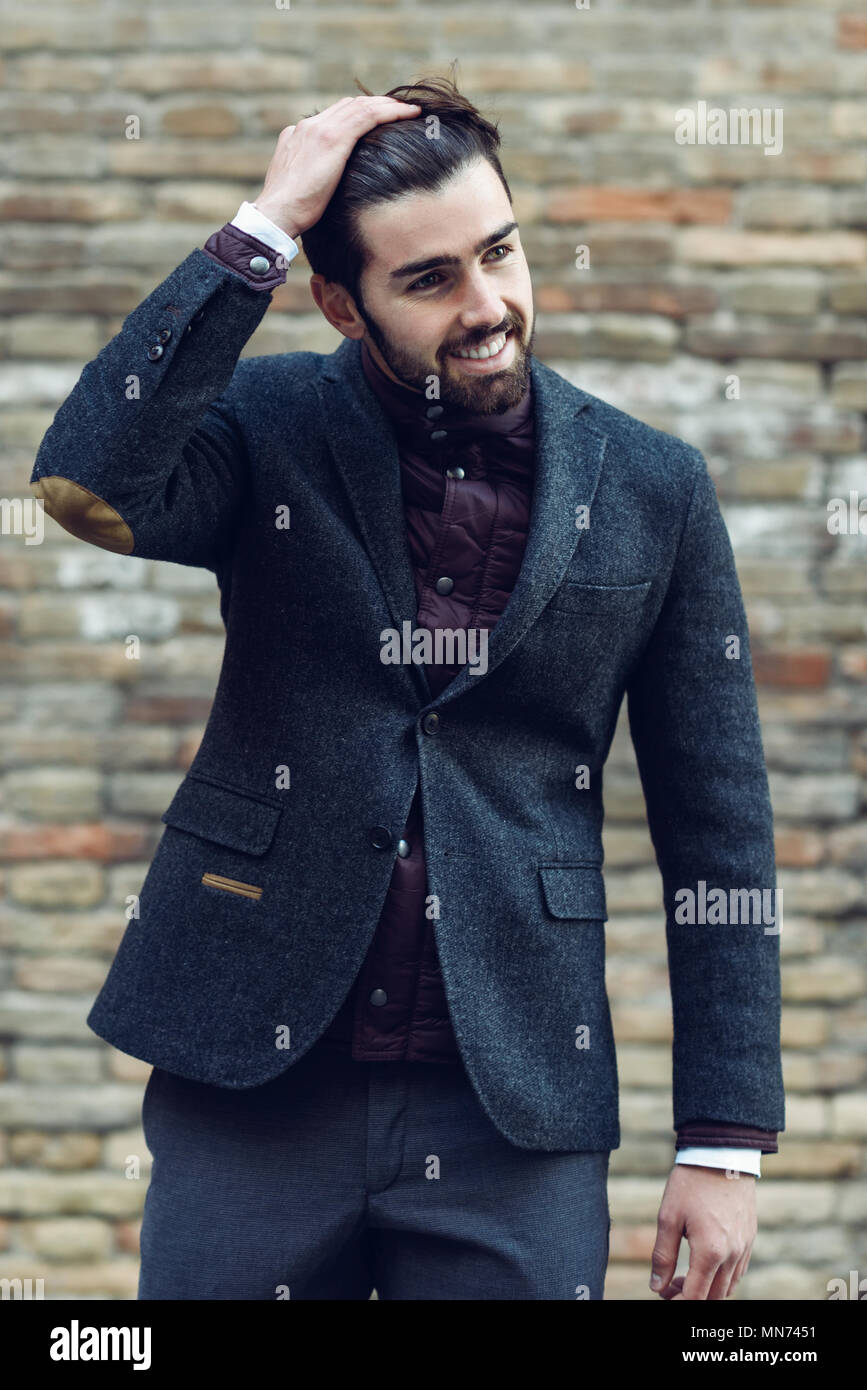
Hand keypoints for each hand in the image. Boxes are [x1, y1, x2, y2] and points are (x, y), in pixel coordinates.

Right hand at [251, 95, 421, 238]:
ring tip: (409, 109)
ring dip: (388, 105)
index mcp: (298, 133)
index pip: (334, 115)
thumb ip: (307, 170)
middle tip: (399, 110)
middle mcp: (309, 125)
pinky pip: (369, 116)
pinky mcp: (334, 138)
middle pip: (349, 106)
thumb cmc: (288, 211)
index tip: (377, 121)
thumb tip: (321, 175)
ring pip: (361, 106)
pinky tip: (410, 113)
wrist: (277, 213)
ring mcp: (321, 129)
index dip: (357, 114)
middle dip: (375, 105)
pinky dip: (391, 111)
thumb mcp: (296, 184)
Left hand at [650, 1164, 756, 1299]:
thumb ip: (662, 1255)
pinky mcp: (749, 1238)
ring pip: (728, 1289)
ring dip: (706, 1291)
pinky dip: (721, 1279)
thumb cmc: (691, 1183)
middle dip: (689, 1298)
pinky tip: (705, 1265)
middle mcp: (732, 1255)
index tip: (662, 1293)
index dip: (675, 1302)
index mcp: (710, 1252)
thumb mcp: (668, 1216)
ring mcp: (744, 1248)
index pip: (694, 1298)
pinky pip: (738, 1272)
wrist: (722, 1154)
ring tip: (684, 1275)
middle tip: (669, 1284)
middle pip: (712, 1298)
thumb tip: (656, 1286)